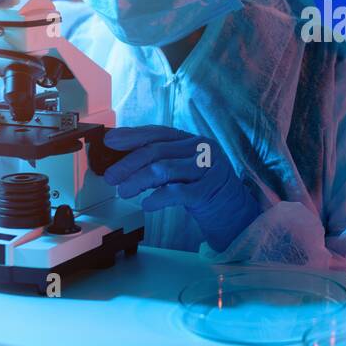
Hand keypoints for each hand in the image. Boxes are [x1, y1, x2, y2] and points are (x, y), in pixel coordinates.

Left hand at [101, 126, 261, 250]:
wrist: (235, 212)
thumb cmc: (204, 189)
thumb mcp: (184, 169)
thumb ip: (161, 161)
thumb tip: (123, 162)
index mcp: (193, 140)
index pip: (159, 132)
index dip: (132, 135)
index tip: (110, 141)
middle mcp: (201, 149)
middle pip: (157, 151)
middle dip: (128, 164)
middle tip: (111, 177)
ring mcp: (207, 169)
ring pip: (164, 169)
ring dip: (138, 180)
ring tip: (124, 191)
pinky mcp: (209, 191)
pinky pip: (178, 192)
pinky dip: (158, 198)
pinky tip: (147, 204)